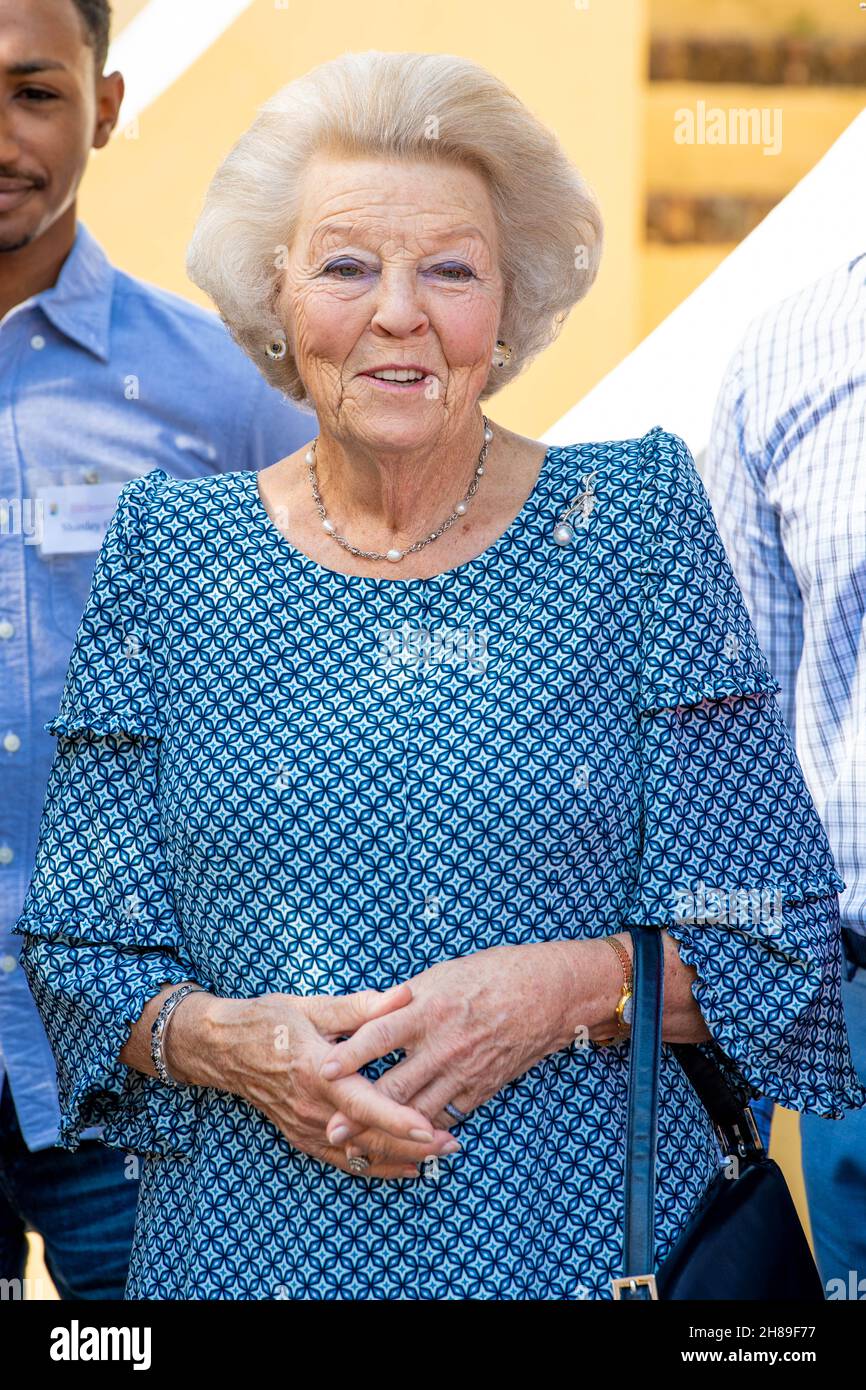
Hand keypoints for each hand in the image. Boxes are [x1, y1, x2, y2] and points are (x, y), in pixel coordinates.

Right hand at [168, 983, 454, 1178]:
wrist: (223, 1048)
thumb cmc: (269, 1021)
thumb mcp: (313, 1006)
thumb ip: (362, 1007)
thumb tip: (405, 996)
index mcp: (316, 1072)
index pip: (362, 1104)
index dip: (397, 1118)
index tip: (431, 1127)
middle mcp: (311, 1108)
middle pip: (368, 1138)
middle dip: (412, 1145)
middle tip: (454, 1144)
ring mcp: (305, 1127)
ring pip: (358, 1155)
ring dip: (400, 1158)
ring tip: (439, 1155)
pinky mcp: (301, 1135)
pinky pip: (342, 1161)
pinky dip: (375, 1167)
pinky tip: (404, 1167)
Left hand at [317, 943, 570, 1150]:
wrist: (546, 995)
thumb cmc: (491, 975)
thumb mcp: (442, 976)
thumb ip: (405, 1001)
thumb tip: (369, 1015)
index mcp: (430, 1009)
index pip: (381, 1034)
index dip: (352, 1054)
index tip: (323, 1070)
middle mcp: (444, 1044)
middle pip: (395, 1085)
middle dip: (360, 1110)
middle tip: (331, 1129)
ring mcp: (464, 1072)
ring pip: (419, 1111)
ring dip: (387, 1131)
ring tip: (357, 1145)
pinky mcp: (480, 1089)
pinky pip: (446, 1117)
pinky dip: (424, 1132)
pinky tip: (402, 1143)